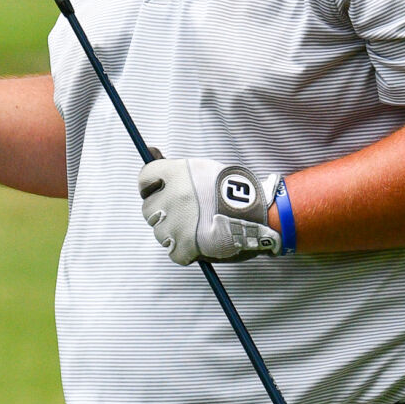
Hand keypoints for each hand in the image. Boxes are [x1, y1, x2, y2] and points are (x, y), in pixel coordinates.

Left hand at [137, 157, 286, 264]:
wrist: (260, 213)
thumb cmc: (235, 190)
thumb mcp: (203, 168)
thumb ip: (174, 167)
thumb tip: (150, 150)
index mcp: (176, 174)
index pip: (144, 177)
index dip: (150, 187)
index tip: (158, 192)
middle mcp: (172, 196)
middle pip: (149, 209)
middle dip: (163, 213)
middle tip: (184, 215)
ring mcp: (176, 223)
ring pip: (160, 232)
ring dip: (174, 233)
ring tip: (197, 229)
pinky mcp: (185, 246)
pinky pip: (174, 253)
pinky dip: (185, 252)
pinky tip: (200, 244)